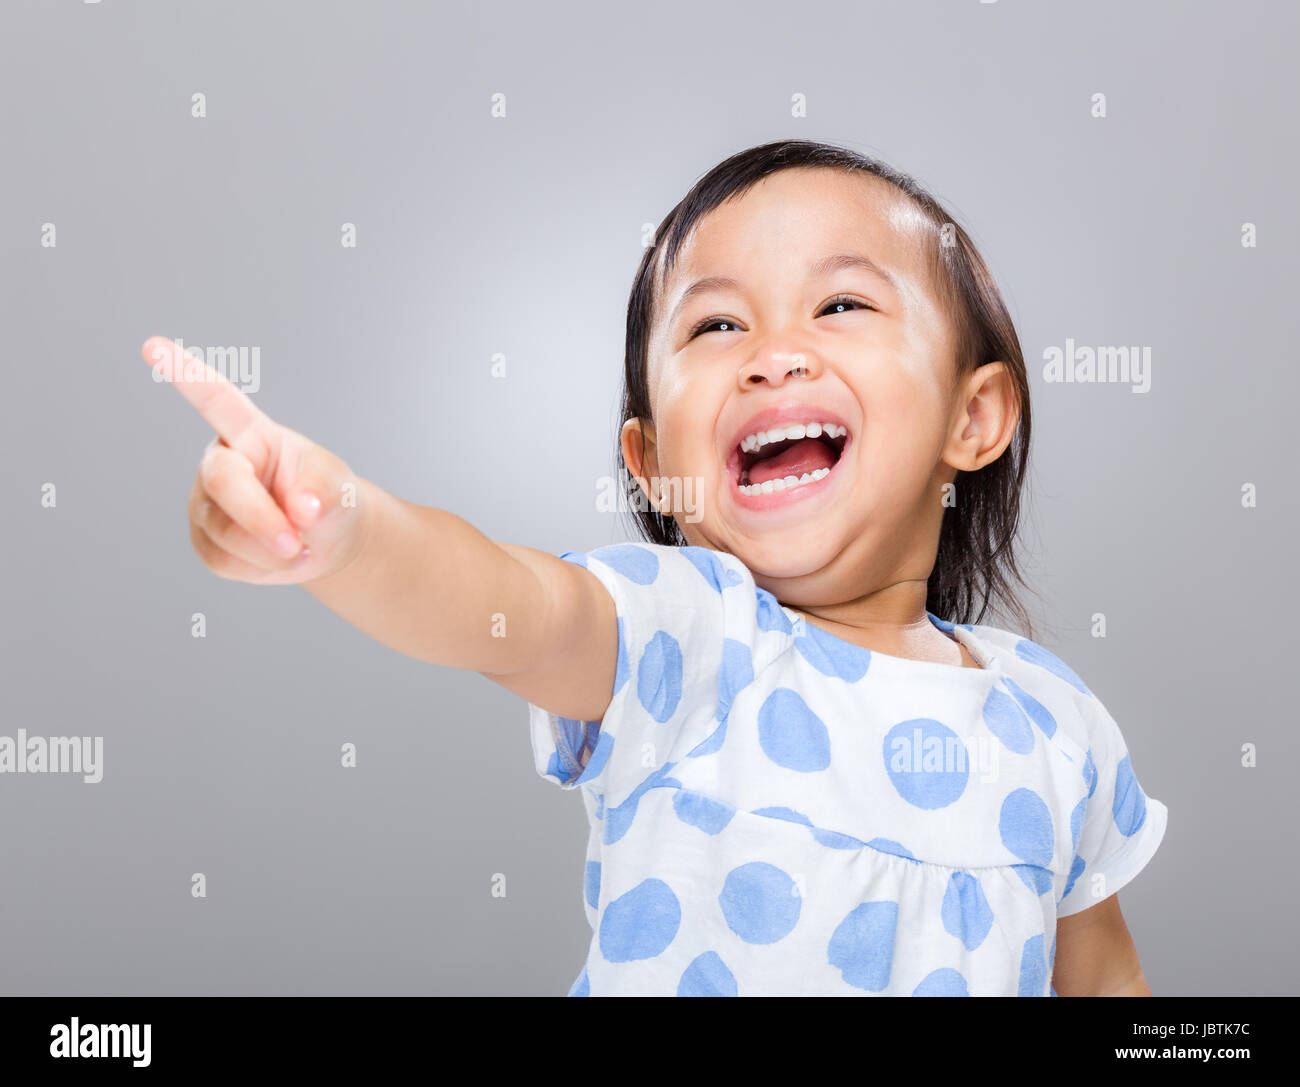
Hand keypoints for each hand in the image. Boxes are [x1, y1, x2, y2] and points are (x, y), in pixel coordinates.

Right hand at [142, 336, 367, 584]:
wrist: (323, 539)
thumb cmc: (328, 499)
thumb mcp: (340, 488)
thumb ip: (324, 492)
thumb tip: (301, 509)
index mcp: (251, 434)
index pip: (216, 400)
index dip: (186, 375)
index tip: (153, 347)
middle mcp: (220, 463)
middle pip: (223, 482)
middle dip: (260, 518)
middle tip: (296, 542)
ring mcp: (207, 503)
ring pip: (226, 531)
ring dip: (271, 549)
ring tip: (301, 547)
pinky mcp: (205, 541)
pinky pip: (226, 560)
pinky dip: (262, 568)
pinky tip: (280, 557)